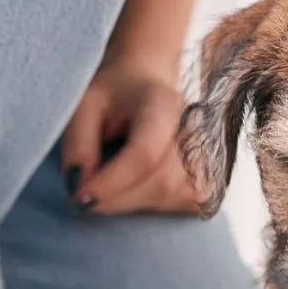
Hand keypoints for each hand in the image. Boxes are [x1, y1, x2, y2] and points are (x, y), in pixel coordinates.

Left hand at [61, 57, 202, 216]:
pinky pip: (188, 203)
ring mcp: (206, 152)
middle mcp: (193, 129)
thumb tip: (79, 186)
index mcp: (162, 104)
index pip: (144, 154)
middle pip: (160, 182)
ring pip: (173, 197)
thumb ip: (79, 143)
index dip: (111, 183)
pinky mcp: (208, 172)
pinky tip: (135, 193)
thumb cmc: (114, 93)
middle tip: (83, 199)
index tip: (79, 197)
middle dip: (116, 199)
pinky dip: (156, 207)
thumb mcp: (84, 105)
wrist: (149, 80)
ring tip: (107, 191)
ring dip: (132, 204)